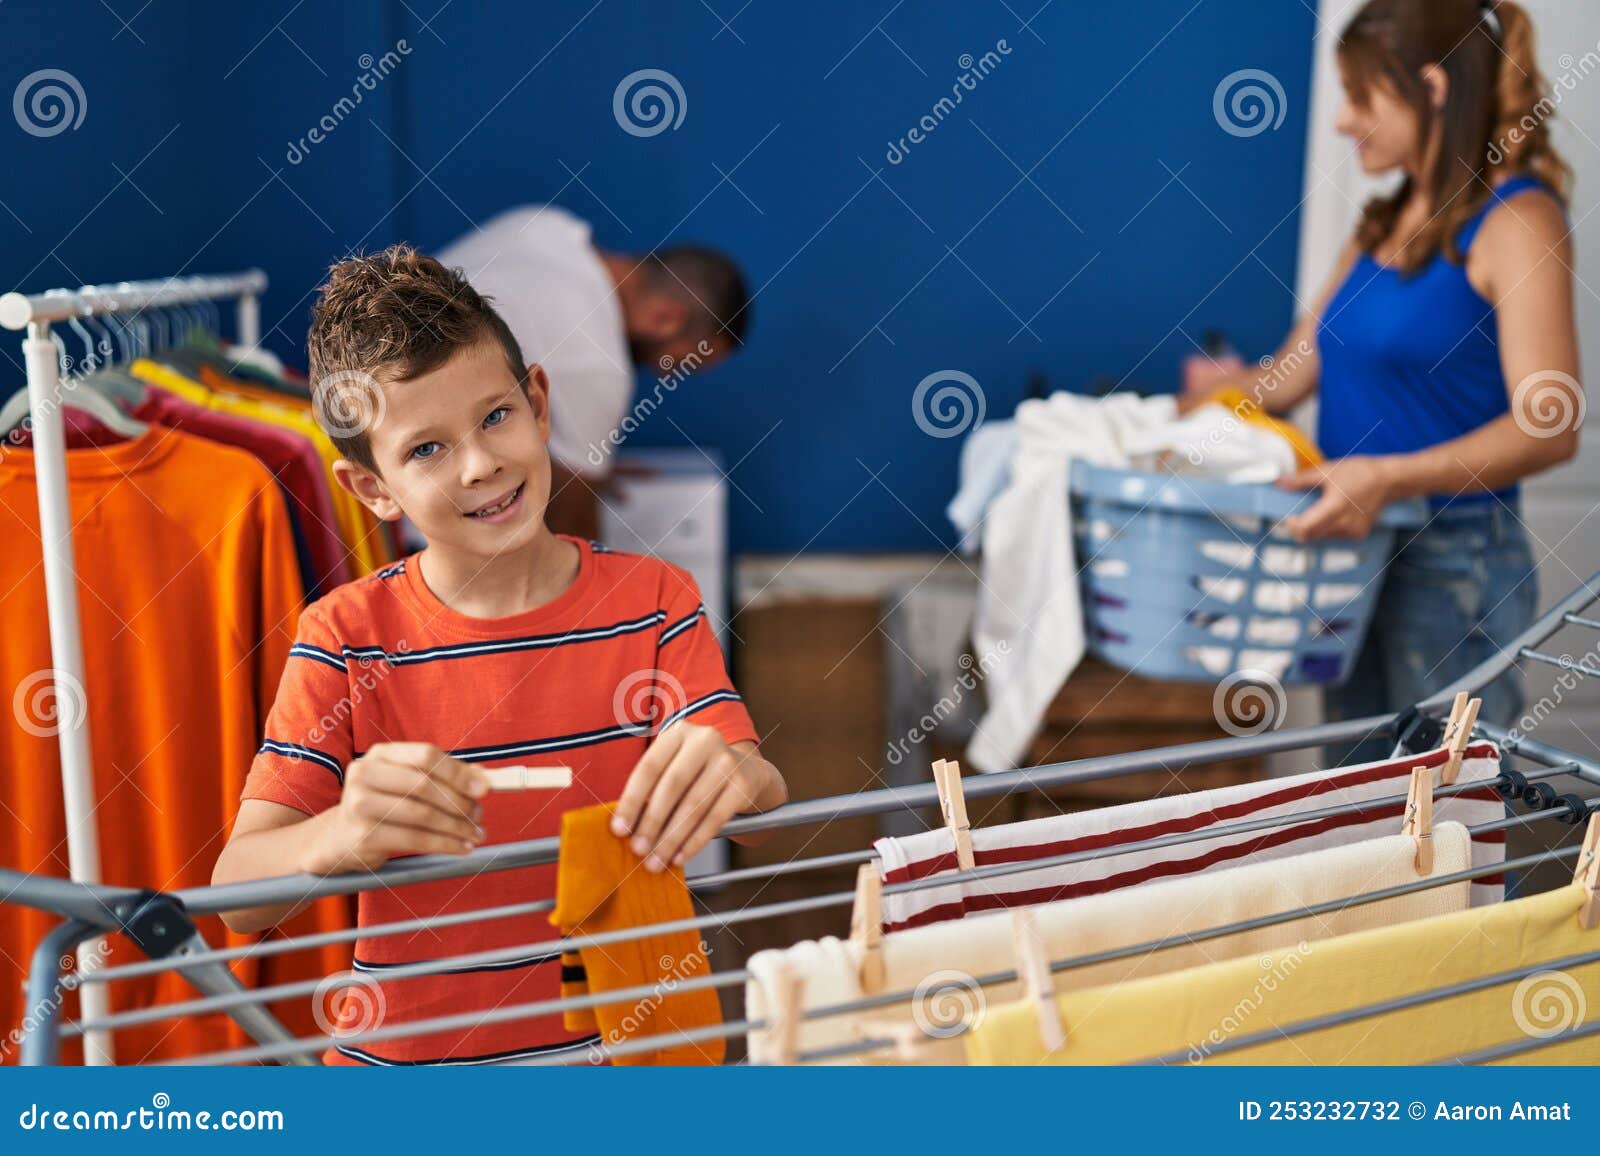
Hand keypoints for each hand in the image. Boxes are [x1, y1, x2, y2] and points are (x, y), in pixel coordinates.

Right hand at [303, 742, 487, 874]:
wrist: (338, 839)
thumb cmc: (383, 807)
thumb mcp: (407, 785)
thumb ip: (443, 778)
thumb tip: (483, 778)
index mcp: (381, 754)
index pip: (425, 755)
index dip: (458, 772)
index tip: (485, 788)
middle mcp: (365, 773)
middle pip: (424, 785)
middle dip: (460, 803)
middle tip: (480, 816)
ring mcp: (359, 804)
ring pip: (421, 814)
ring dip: (456, 827)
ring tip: (475, 834)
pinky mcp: (362, 835)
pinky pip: (413, 839)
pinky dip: (443, 844)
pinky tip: (460, 848)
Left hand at [611, 724, 769, 871]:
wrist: (746, 771)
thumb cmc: (696, 773)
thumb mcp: (673, 767)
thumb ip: (651, 789)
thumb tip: (625, 827)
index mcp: (678, 732)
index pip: (649, 767)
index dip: (631, 800)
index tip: (619, 829)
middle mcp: (704, 740)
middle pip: (672, 786)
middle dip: (652, 822)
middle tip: (638, 849)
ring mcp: (727, 761)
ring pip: (694, 805)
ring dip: (671, 838)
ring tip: (656, 860)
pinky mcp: (743, 784)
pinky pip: (715, 818)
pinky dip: (695, 842)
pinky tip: (680, 857)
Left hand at [1277, 456, 1393, 540]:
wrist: (1388, 480)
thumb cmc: (1359, 472)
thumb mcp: (1327, 471)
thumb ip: (1301, 480)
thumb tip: (1280, 483)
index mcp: (1335, 508)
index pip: (1305, 529)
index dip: (1291, 526)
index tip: (1287, 516)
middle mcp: (1345, 524)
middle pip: (1310, 537)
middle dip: (1298, 528)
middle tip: (1294, 515)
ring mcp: (1352, 532)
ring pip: (1321, 538)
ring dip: (1312, 529)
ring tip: (1313, 511)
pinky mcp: (1358, 535)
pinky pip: (1334, 537)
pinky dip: (1325, 529)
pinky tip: (1328, 515)